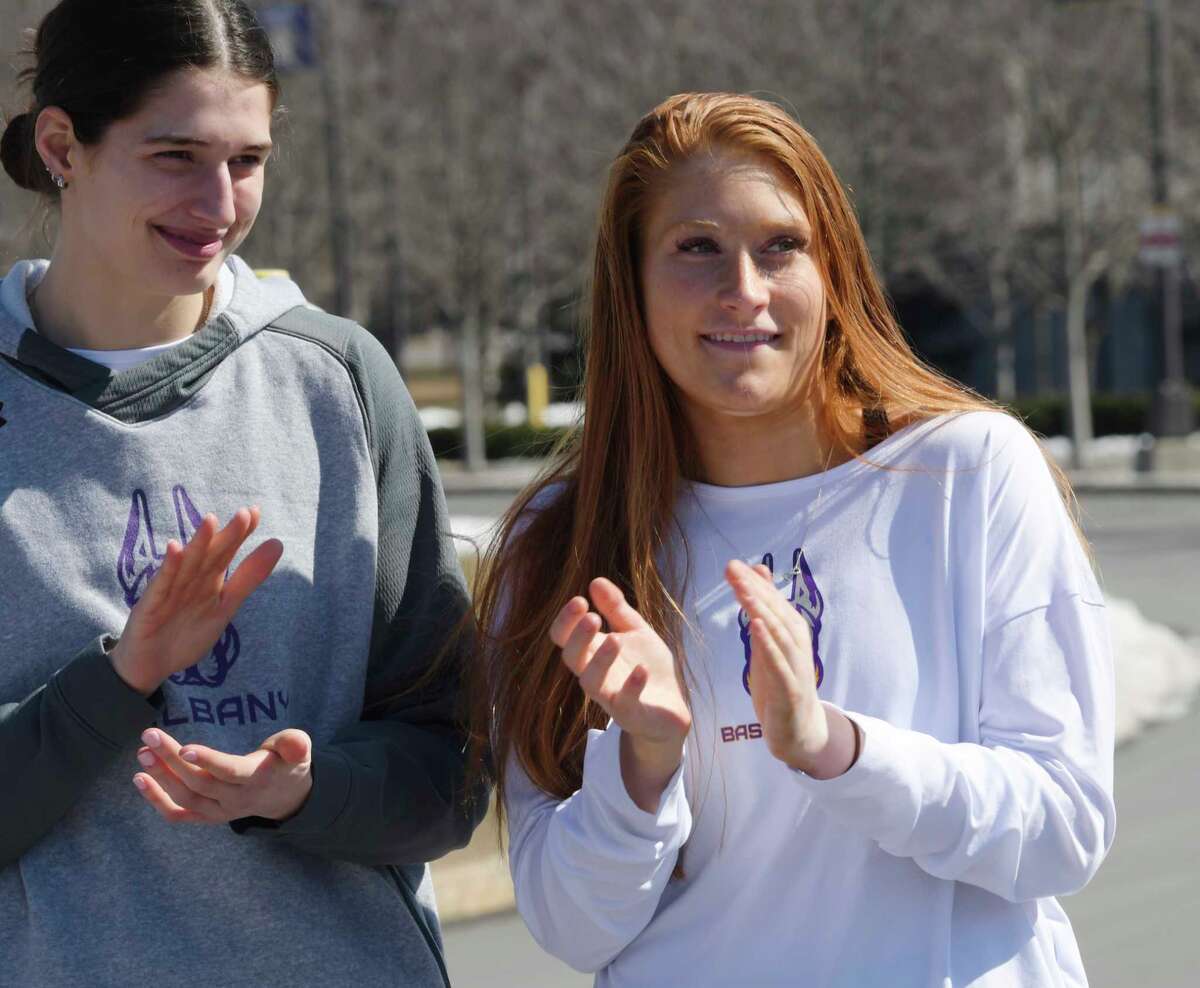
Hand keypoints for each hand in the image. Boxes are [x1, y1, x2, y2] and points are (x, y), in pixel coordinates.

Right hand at [110, 507, 283, 694]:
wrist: (151, 665)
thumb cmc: (186, 634)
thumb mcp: (224, 607)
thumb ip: (248, 579)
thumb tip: (277, 544)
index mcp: (209, 580)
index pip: (226, 551)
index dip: (240, 533)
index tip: (256, 511)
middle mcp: (190, 580)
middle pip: (210, 554)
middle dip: (227, 535)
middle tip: (245, 514)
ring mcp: (169, 590)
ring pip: (187, 564)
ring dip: (198, 543)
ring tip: (211, 520)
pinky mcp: (150, 605)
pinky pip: (162, 584)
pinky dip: (168, 567)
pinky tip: (175, 548)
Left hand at [132, 727, 312, 823]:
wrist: (285, 797)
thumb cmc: (288, 763)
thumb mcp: (299, 750)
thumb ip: (295, 744)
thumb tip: (296, 742)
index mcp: (257, 779)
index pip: (229, 772)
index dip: (208, 761)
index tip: (185, 747)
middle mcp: (236, 800)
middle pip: (199, 782)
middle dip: (172, 760)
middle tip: (150, 736)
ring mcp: (219, 812)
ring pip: (185, 799)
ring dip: (161, 778)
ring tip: (143, 754)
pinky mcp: (207, 816)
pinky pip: (179, 814)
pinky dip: (157, 800)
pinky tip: (141, 780)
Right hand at [549, 578, 690, 809]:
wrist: (670, 708)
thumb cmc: (646, 667)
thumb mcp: (635, 632)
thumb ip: (616, 609)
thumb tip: (595, 580)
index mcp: (592, 653)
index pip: (564, 637)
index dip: (566, 621)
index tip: (579, 600)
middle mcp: (595, 675)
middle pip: (572, 658)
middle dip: (578, 637)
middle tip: (591, 617)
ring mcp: (612, 697)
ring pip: (592, 683)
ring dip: (600, 661)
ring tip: (614, 639)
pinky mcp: (633, 714)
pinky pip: (626, 703)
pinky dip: (632, 686)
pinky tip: (641, 670)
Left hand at [725, 560, 856, 778]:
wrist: (799, 732)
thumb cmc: (781, 684)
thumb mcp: (768, 644)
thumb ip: (763, 611)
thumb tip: (756, 573)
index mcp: (792, 632)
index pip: (772, 601)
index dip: (754, 583)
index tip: (732, 565)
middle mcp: (798, 645)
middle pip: (776, 611)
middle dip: (754, 589)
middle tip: (732, 569)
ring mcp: (796, 667)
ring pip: (779, 632)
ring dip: (761, 610)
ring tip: (742, 590)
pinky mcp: (791, 689)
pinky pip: (780, 663)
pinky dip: (769, 644)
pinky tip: (757, 626)